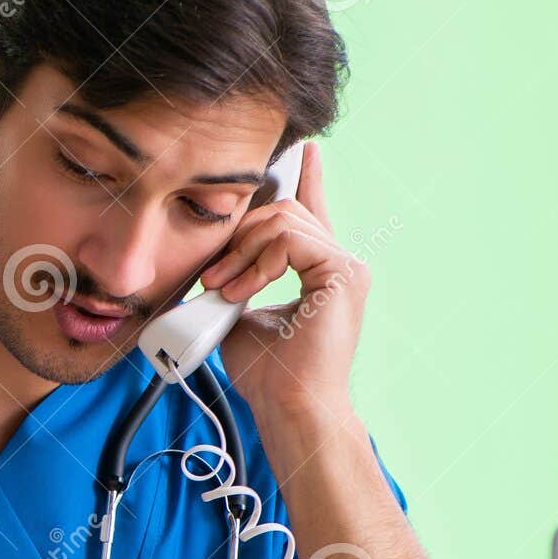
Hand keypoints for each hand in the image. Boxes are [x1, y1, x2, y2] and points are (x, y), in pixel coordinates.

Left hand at [197, 140, 368, 420]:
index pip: (312, 215)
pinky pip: (291, 240)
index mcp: (321, 273)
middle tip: (210, 276)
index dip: (307, 179)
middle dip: (238, 235)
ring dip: (240, 252)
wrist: (289, 407)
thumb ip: (239, 282)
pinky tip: (242, 290)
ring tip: (220, 287)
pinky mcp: (343, 273)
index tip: (302, 152)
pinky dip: (257, 262)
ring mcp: (347, 267)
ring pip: (284, 221)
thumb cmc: (267, 376)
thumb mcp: (242, 317)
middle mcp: (340, 265)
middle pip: (284, 213)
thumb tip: (216, 266)